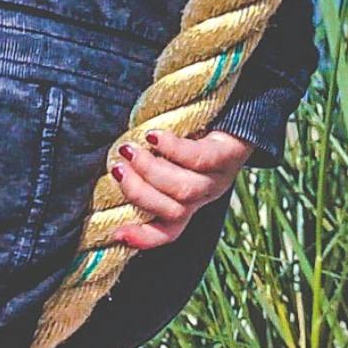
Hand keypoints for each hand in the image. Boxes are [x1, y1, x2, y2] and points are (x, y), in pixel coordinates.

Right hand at [96, 121, 255, 252]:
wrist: (233, 110)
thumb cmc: (189, 134)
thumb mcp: (164, 157)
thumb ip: (144, 168)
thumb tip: (113, 169)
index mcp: (188, 204)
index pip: (167, 232)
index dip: (142, 238)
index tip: (115, 233)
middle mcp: (204, 196)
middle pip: (172, 210)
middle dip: (138, 192)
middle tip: (117, 168)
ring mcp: (218, 178)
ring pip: (184, 189)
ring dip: (150, 171)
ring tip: (130, 149)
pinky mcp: (228, 156)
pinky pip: (199, 158)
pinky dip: (172, 149)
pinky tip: (153, 136)